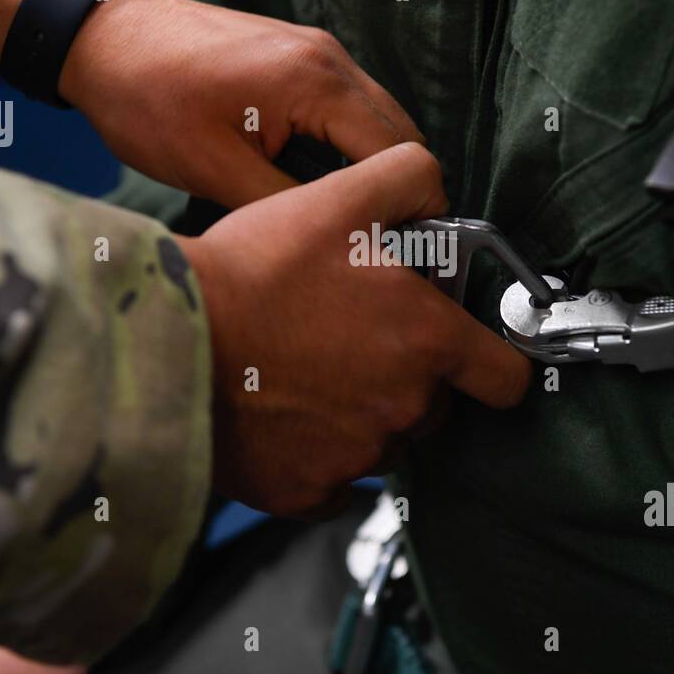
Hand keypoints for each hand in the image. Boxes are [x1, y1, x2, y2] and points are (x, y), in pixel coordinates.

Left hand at [0, 0, 422, 209]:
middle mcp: (330, 58)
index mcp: (317, 82)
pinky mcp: (300, 54)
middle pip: (401, 134)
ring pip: (379, 119)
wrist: (103, 36)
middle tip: (385, 247)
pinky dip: (353, 144)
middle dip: (400, 190)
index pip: (399, 154)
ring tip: (359, 221)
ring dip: (376, 168)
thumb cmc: (146, 99)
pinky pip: (350, 105)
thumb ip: (288, 205)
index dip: (409, 208)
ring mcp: (317, 51)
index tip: (400, 255)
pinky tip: (329, 182)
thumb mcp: (214, 171)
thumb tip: (339, 239)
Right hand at [179, 143, 531, 515]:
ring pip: (381, 442)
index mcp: (426, 343)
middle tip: (352, 340)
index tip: (468, 354)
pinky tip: (280, 415)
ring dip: (359, 415)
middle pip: (436, 408)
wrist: (168, 339)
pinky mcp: (306, 493)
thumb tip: (434, 188)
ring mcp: (355, 458)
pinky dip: (314, 457)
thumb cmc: (254, 271)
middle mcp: (403, 409)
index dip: (491, 362)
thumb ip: (407, 180)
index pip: (504, 378)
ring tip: (302, 372)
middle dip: (409, 379)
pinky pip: (331, 483)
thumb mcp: (338, 199)